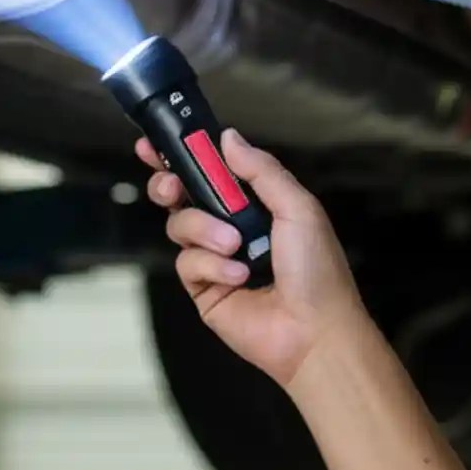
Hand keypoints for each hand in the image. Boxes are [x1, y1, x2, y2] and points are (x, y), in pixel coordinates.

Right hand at [136, 129, 367, 385]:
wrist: (315, 332)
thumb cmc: (317, 271)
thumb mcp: (298, 208)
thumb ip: (261, 171)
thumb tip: (228, 137)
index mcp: (256, 204)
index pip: (212, 171)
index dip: (183, 156)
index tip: (153, 145)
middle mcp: (232, 227)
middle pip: (182, 195)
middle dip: (170, 184)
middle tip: (172, 186)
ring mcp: (215, 258)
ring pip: (180, 226)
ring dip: (203, 230)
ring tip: (235, 245)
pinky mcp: (204, 289)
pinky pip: (187, 264)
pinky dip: (211, 266)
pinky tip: (239, 277)